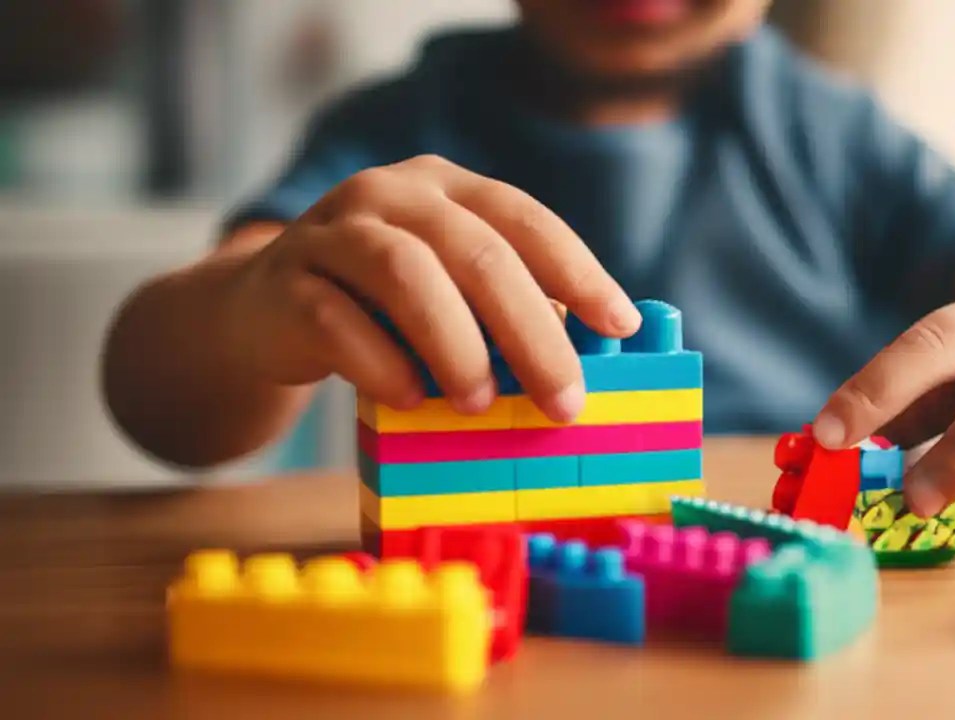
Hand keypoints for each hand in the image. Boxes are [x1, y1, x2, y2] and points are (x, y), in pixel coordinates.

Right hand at [222, 155, 638, 420]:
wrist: (257, 314)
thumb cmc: (378, 311)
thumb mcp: (447, 297)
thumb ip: (504, 314)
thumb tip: (585, 364)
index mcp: (445, 188)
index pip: (523, 219)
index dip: (578, 271)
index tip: (620, 326)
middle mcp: (391, 195)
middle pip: (475, 250)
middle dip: (530, 329)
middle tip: (564, 399)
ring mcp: (331, 232)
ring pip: (404, 271)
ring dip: (454, 342)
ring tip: (481, 403)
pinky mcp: (284, 284)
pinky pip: (334, 317)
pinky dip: (379, 361)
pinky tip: (410, 398)